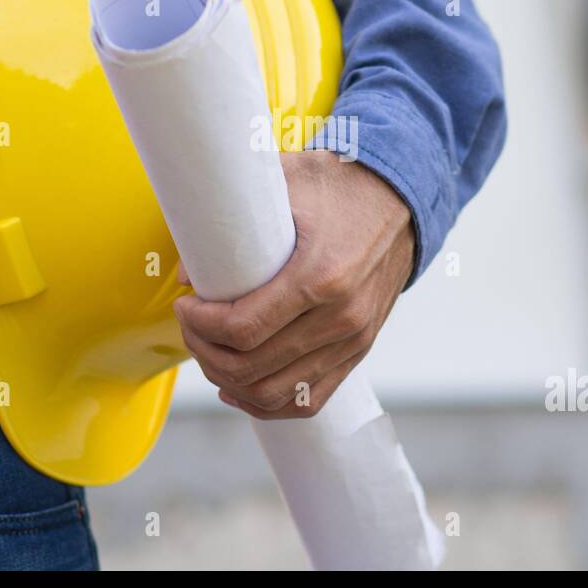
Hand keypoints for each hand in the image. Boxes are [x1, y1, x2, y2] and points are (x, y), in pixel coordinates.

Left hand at [173, 149, 413, 418]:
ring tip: (209, 352)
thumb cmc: (341, 186)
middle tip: (190, 326)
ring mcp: (353, 341)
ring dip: (229, 380)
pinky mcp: (358, 352)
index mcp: (322, 277)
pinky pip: (307, 401)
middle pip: (252, 367)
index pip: (243, 328)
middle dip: (206, 351)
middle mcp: (341, 318)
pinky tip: (238, 387)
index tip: (186, 305)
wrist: (402, 199)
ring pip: (273, 393)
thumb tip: (186, 273)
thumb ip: (233, 220)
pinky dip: (266, 403)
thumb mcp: (284, 183)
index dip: (200, 325)